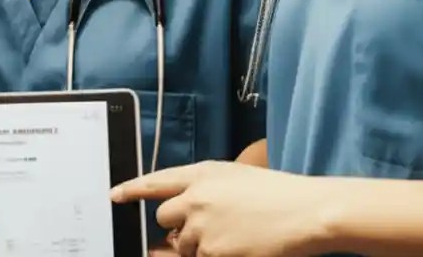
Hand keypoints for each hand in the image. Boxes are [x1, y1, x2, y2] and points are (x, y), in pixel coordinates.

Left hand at [111, 161, 333, 256]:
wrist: (306, 212)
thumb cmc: (278, 194)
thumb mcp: (236, 178)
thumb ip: (204, 190)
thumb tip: (183, 212)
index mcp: (202, 173)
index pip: (155, 181)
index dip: (131, 189)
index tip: (115, 195)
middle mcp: (195, 197)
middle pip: (164, 218)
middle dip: (177, 226)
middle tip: (205, 228)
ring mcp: (202, 226)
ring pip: (182, 244)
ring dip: (198, 245)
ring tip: (233, 235)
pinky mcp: (213, 251)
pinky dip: (214, 256)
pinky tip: (238, 247)